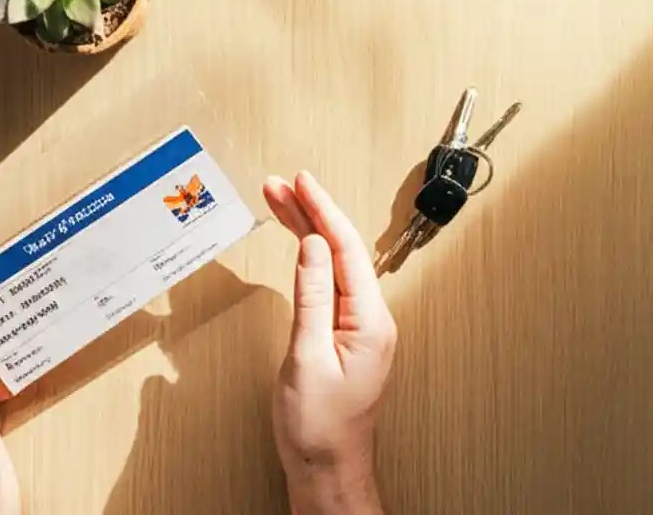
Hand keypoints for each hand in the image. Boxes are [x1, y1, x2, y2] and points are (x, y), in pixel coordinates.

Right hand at [264, 171, 397, 514]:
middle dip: (310, 214)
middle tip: (279, 186)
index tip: (302, 182)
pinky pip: (331, 284)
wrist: (327, 469)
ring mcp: (361, 328)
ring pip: (334, 264)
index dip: (322, 210)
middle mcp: (372, 320)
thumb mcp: (306, 357)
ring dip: (308, 232)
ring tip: (281, 203)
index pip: (345, 249)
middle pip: (340, 251)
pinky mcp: (347, 337)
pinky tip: (299, 244)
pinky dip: (310, 259)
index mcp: (370, 321)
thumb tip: (312, 246)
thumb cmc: (319, 427)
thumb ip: (311, 296)